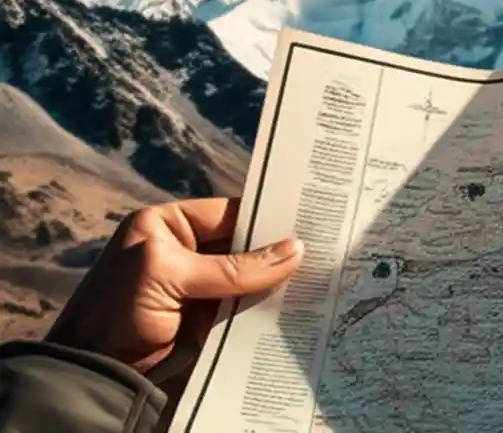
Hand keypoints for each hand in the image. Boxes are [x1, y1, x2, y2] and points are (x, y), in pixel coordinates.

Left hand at [44, 198, 302, 396]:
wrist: (96, 372)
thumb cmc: (117, 309)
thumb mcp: (171, 275)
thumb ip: (234, 267)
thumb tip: (294, 250)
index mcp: (168, 225)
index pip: (229, 213)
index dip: (266, 216)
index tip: (308, 218)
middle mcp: (186, 251)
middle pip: (244, 245)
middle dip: (277, 250)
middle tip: (322, 248)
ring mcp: (199, 286)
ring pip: (249, 277)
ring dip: (277, 280)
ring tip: (320, 274)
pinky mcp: (209, 318)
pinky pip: (246, 306)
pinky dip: (268, 307)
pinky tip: (298, 303)